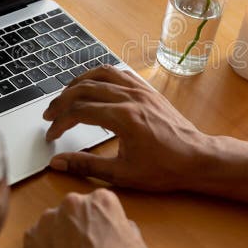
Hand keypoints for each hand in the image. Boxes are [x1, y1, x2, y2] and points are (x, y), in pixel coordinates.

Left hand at [24, 189, 148, 247]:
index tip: (103, 234)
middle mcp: (73, 202)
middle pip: (78, 208)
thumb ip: (128, 228)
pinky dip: (47, 246)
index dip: (103, 220)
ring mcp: (48, 218)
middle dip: (81, 223)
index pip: (102, 202)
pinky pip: (40, 237)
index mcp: (101, 200)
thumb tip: (121, 226)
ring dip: (62, 233)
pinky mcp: (30, 236)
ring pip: (57, 221)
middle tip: (87, 247)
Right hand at [43, 65, 211, 190]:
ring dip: (78, 82)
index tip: (51, 135)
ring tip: (65, 96)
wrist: (197, 158)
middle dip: (62, 100)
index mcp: (124, 118)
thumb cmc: (164, 169)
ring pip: (101, 73)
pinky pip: (119, 73)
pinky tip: (93, 86)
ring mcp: (141, 90)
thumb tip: (58, 163)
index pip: (79, 112)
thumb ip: (86, 166)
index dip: (60, 122)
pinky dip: (100, 76)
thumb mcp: (122, 174)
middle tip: (50, 115)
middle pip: (85, 88)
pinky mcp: (148, 90)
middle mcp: (131, 98)